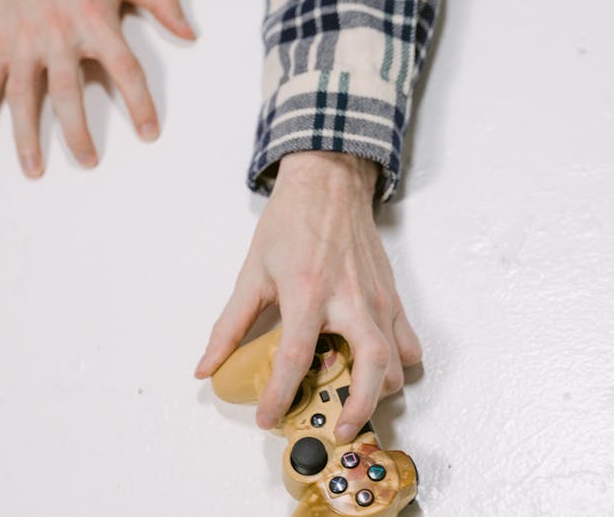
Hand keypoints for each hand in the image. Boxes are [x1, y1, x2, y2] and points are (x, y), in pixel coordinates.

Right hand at [0, 0, 194, 176]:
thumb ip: (162, 2)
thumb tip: (189, 33)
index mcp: (94, 21)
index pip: (124, 70)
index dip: (139, 104)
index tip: (148, 133)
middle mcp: (57, 36)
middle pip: (67, 93)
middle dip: (78, 133)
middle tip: (89, 161)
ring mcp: (23, 43)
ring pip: (22, 97)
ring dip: (27, 136)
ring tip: (35, 170)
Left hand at [195, 152, 422, 442]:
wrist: (328, 182)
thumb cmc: (290, 223)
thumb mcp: (252, 273)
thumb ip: (229, 325)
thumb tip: (206, 366)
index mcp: (307, 292)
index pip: (296, 357)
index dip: (279, 395)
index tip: (267, 418)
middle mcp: (348, 299)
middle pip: (369, 366)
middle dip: (358, 408)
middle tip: (338, 431)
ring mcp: (377, 298)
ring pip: (395, 360)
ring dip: (379, 389)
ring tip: (355, 402)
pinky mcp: (392, 295)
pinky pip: (407, 340)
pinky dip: (399, 363)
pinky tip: (378, 371)